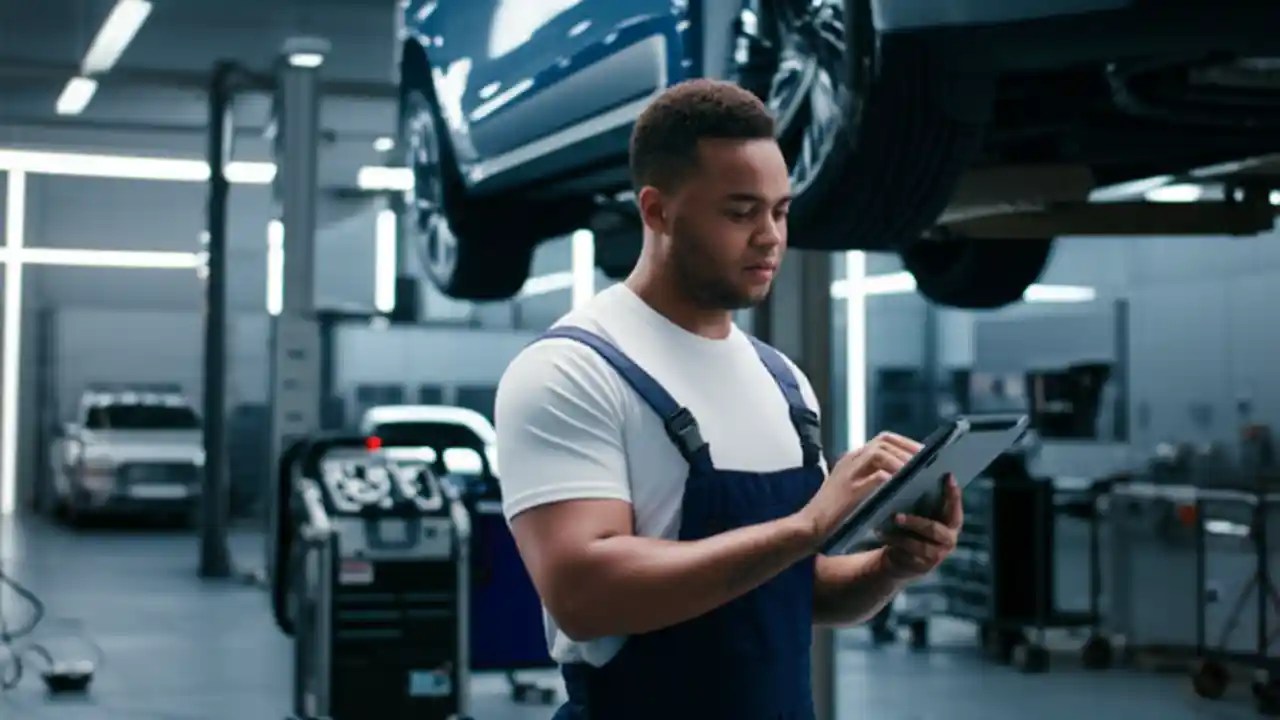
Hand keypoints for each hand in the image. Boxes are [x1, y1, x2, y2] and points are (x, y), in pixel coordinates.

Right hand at [796, 432, 923, 545]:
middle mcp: (850, 461)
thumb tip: (908, 478)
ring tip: (921, 472)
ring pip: (881, 453)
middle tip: (929, 460)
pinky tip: (909, 486)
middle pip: (884, 442)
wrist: (807, 530)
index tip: (925, 453)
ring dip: (903, 461)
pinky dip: (894, 478)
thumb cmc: (834, 514)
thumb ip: (874, 479)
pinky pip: (878, 476)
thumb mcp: (853, 490)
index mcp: (852, 459)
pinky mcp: (851, 490)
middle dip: (909, 449)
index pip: (883, 440)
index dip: (906, 444)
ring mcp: (849, 474)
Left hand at [874, 475, 963, 581]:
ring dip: (901, 535)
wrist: (902, 556)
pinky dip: (893, 543)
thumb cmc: (913, 526)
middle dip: (915, 522)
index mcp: (952, 522)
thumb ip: (925, 497)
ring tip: (887, 525)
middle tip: (897, 515)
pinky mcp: (920, 566)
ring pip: (918, 545)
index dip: (953, 493)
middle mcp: (948, 540)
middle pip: (934, 530)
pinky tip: (880, 533)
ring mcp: (936, 555)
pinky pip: (906, 555)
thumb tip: (917, 469)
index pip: (955, 507)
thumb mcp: (922, 511)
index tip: (947, 476)